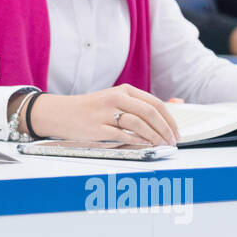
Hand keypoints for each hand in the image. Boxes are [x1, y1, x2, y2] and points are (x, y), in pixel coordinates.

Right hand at [29, 84, 179, 147]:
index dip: (169, 120)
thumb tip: (176, 104)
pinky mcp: (97, 128)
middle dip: (165, 130)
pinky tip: (144, 146)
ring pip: (138, 124)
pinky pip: (122, 135)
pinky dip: (136, 141)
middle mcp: (115, 98)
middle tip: (172, 142)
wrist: (60, 113)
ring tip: (161, 146)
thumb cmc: (91, 109)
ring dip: (154, 137)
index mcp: (123, 90)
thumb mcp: (115, 100)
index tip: (176, 133)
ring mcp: (105, 113)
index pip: (155, 103)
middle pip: (149, 112)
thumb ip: (140, 105)